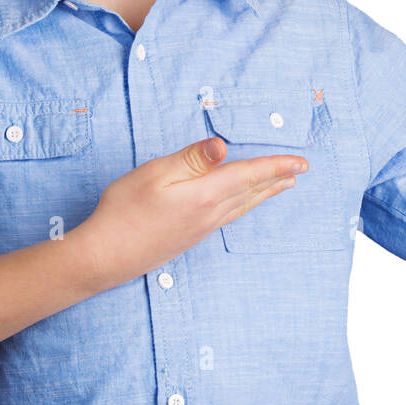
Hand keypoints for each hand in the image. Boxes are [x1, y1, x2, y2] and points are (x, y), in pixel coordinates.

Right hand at [76, 137, 307, 291]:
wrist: (104, 257)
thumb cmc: (123, 211)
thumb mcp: (155, 174)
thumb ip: (191, 159)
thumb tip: (223, 147)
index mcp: (205, 195)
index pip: (249, 175)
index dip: (276, 166)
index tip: (301, 162)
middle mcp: (210, 215)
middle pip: (251, 192)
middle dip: (277, 179)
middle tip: (300, 171)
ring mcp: (200, 229)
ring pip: (242, 205)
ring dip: (264, 193)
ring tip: (281, 185)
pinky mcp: (190, 237)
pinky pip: (228, 215)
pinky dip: (245, 204)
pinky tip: (241, 203)